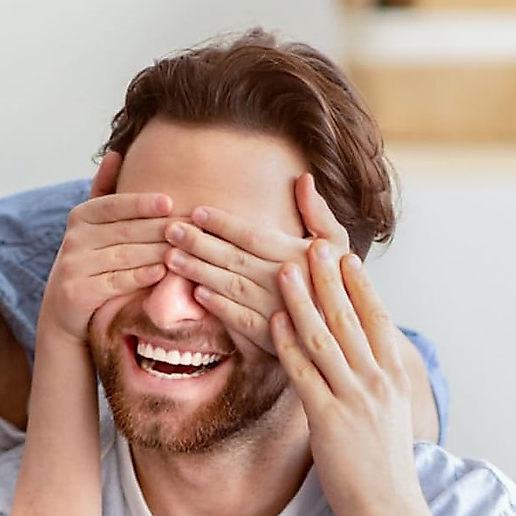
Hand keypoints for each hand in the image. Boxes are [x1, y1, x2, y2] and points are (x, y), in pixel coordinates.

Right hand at [39, 152, 171, 342]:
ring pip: (124, 255)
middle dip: (159, 229)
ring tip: (184, 250)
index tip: (170, 202)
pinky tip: (161, 271)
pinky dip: (140, 276)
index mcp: (80, 216)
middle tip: (190, 228)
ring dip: (157, 252)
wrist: (65, 307)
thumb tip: (115, 153)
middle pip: (125, 231)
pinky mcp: (79, 292)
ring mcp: (75, 266)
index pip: (114, 205)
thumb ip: (104, 191)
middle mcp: (75, 238)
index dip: (141, 203)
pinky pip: (116, 281)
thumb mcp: (92, 224)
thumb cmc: (91, 259)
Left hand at [162, 172, 348, 353]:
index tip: (196, 212)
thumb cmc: (339, 283)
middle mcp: (287, 280)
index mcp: (300, 254)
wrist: (345, 336)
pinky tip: (196, 293)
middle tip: (170, 230)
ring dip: (199, 272)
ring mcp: (277, 309)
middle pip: (235, 258)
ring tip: (171, 258)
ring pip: (230, 286)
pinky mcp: (271, 336)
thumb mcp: (338, 245)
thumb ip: (319, 213)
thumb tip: (303, 179)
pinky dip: (217, 306)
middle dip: (199, 243)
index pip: (253, 235)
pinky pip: (239, 319)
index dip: (223, 224)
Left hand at [269, 240, 425, 515]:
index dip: (359, 282)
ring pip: (326, 337)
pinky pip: (305, 373)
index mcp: (393, 376)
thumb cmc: (381, 466)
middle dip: (328, 276)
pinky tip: (272, 320)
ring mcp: (355, 398)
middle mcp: (378, 380)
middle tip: (311, 240)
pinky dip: (288, 343)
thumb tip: (356, 360)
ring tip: (284, 268)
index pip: (377, 317)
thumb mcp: (385, 415)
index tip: (343, 251)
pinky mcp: (329, 419)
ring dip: (303, 299)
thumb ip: (371, 382)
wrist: (390, 511)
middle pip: (350, 316)